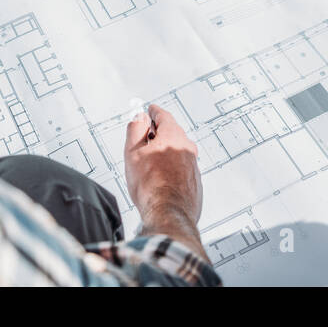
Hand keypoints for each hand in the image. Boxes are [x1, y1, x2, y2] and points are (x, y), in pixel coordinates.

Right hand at [124, 104, 203, 245]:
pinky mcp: (194, 181)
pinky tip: (159, 180)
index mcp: (173, 137)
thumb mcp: (133, 153)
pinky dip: (170, 169)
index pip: (163, 116)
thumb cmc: (152, 187)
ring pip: (176, 152)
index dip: (153, 113)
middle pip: (171, 133)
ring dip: (164, 154)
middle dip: (157, 135)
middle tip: (144, 140)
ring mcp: (193, 165)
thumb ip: (135, 130)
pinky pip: (181, 168)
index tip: (149, 111)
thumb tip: (139, 118)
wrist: (169, 215)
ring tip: (148, 167)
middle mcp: (187, 148)